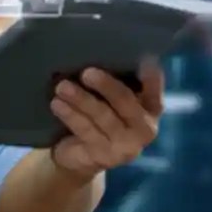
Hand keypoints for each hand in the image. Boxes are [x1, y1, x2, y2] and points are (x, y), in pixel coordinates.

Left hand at [48, 60, 164, 181]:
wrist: (81, 158)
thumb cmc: (100, 117)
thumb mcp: (111, 101)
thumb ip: (114, 83)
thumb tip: (100, 53)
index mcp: (151, 109)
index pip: (154, 91)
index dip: (152, 79)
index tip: (146, 61)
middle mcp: (145, 129)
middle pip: (126, 103)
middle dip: (107, 86)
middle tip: (87, 73)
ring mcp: (126, 146)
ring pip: (102, 117)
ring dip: (81, 99)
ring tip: (62, 87)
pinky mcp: (104, 157)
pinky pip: (86, 130)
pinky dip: (70, 115)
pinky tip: (57, 104)